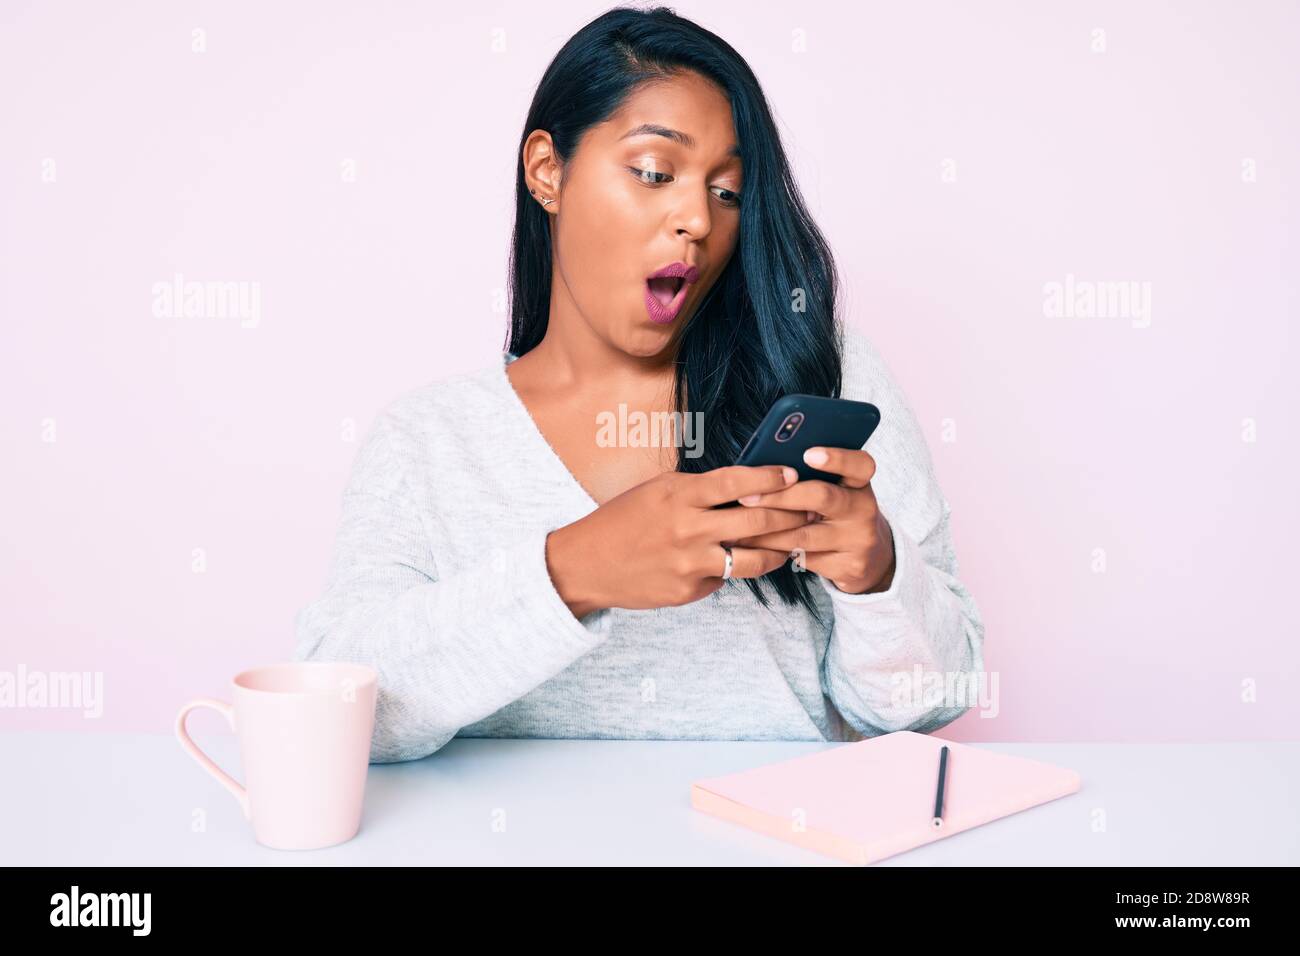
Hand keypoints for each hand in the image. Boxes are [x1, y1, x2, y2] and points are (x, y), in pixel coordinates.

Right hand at [545, 465, 814, 615]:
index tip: (792, 475)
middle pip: (757, 521)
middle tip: (812, 509)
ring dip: (780, 549)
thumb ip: (698, 490)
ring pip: (753, 558)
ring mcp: (690, 563)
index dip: (771, 478)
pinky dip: (737, 568)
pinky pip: (726, 577)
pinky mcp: (690, 590)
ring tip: (794, 542)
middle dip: (791, 514)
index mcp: (680, 494)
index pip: (737, 481)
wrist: (587, 564)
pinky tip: (745, 562)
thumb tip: (746, 485)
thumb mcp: (657, 491)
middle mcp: (689, 528)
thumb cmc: (623, 520)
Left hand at [727, 446, 895, 594]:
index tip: (808, 454)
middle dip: (779, 497)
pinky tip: (754, 547)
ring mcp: (858, 540)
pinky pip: (804, 559)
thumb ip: (810, 477)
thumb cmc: (837, 513)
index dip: (837, 458)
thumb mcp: (836, 490)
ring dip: (767, 531)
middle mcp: (864, 509)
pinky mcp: (849, 567)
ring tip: (739, 526)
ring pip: (804, 535)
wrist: (869, 557)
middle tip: (747, 497)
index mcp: (861, 482)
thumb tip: (765, 468)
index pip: (860, 464)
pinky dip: (775, 552)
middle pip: (822, 497)